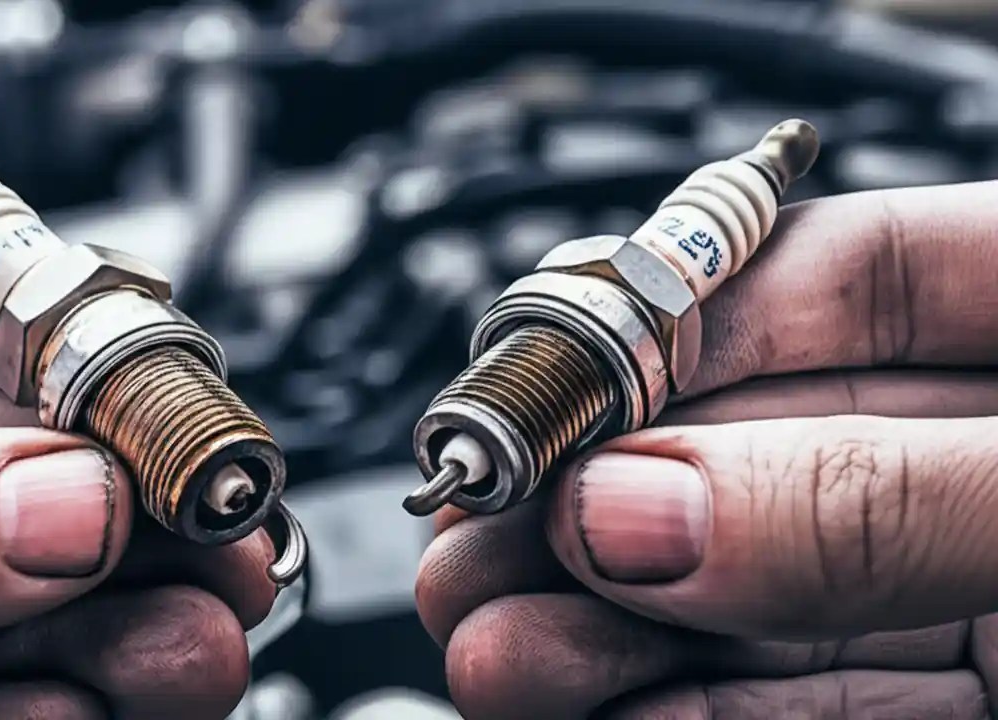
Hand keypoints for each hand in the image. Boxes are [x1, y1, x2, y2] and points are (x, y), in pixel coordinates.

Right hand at [416, 182, 997, 718]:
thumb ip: (878, 498)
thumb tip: (640, 506)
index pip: (846, 273)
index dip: (681, 315)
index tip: (561, 382)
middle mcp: (992, 460)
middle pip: (763, 449)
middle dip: (603, 501)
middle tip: (480, 535)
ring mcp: (982, 590)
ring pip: (764, 596)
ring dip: (615, 629)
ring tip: (498, 648)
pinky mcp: (971, 706)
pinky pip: (817, 709)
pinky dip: (700, 714)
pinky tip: (613, 709)